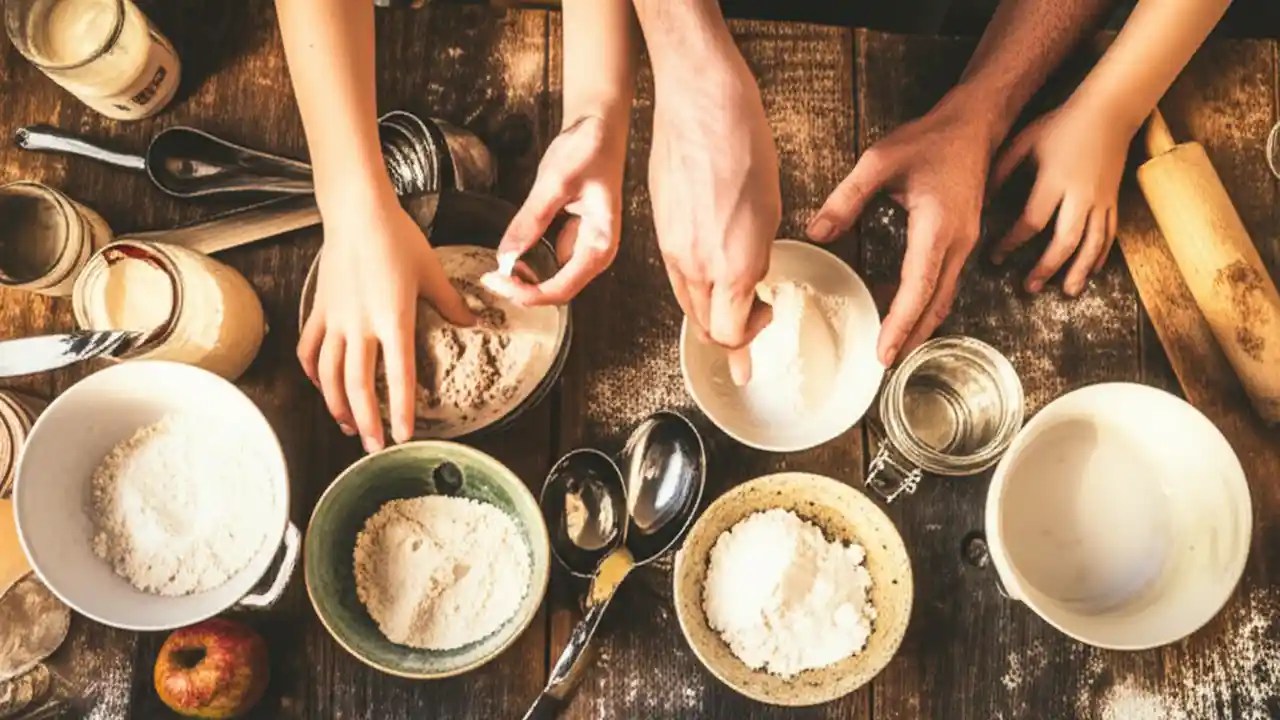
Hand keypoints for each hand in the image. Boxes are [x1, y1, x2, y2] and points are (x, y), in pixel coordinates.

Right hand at [298, 190, 473, 452]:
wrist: (357, 212)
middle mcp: (360, 325)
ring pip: (329, 373)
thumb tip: (472, 322)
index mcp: (393, 319)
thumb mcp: (432, 272)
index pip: (398, 375)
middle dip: (365, 421)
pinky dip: (313, 371)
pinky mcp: (320, 309)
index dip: (400, 410)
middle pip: (357, 385)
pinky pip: (311, 348)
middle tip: (373, 447)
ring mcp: (335, 319)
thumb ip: (451, 303)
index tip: (403, 436)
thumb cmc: (397, 238)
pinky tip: (320, 385)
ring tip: (347, 425)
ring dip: (337, 404)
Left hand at [484, 115, 624, 304]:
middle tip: (490, 277)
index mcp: (599, 244)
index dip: (528, 293)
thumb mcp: (555, 182)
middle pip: (558, 290)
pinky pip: (550, 259)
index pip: (562, 289)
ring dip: (526, 279)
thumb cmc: (587, 150)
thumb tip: (505, 256)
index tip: (497, 282)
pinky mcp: (573, 235)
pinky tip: (512, 253)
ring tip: (496, 269)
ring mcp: (585, 245)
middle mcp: (595, 252)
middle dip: (524, 290)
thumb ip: (531, 220)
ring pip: (553, 278)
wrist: (600, 127)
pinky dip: (530, 262)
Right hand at [650, 65, 780, 384]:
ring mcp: (671, 249)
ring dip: (711, 309)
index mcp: (731, 266)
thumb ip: (756, 257)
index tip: (764, 321)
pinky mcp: (659, 231)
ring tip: (733, 300)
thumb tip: (750, 280)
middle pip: (705, 326)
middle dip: (731, 331)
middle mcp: (696, 265)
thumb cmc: (743, 146)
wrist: (701, 106)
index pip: (730, 333)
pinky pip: (676, 272)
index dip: (748, 338)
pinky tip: (711, 267)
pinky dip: (695, 282)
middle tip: (751, 326)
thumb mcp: (770, 211)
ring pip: (687, 302)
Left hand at [807, 97, 995, 365]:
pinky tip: (908, 313)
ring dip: (921, 324)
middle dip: (912, 336)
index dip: (901, 323)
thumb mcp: (879, 161)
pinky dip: (927, 303)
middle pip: (936, 303)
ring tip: (895, 349)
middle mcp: (957, 242)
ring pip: (943, 296)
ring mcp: (965, 244)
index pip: (918, 287)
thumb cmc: (930, 140)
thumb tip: (818, 232)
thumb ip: (846, 198)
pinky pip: (945, 282)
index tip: (885, 351)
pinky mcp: (962, 241)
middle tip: (886, 365)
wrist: (974, 125)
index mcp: (937, 227)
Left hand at [990, 102, 1127, 295]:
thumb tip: (979, 200)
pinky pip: (1108, 235)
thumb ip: (1001, 171)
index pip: (1031, 221)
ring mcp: (1101, 200)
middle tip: (1028, 287)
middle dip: (1046, 267)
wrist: (1109, 110)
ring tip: (1065, 293)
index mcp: (1054, 180)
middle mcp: (1080, 195)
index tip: (994, 257)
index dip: (1011, 242)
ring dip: (1078, 271)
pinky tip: (1089, 273)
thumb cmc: (1061, 125)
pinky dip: (1099, 257)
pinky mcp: (1113, 201)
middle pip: (1064, 241)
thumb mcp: (1024, 142)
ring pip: (1092, 244)